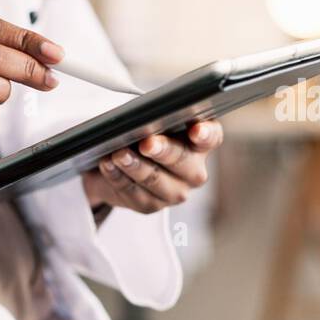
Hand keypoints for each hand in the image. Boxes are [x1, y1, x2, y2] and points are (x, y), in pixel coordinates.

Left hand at [83, 120, 222, 215]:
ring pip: (154, 180)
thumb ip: (157, 117)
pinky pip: (132, 192)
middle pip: (181, 161)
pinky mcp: (150, 205)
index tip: (196, 130)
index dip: (205, 134)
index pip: (211, 137)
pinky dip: (117, 176)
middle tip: (147, 143)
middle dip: (163, 151)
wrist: (120, 163)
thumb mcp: (152, 121)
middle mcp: (193, 170)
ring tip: (118, 154)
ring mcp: (174, 192)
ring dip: (135, 166)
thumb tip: (143, 114)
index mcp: (201, 142)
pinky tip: (107, 165)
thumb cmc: (142, 134)